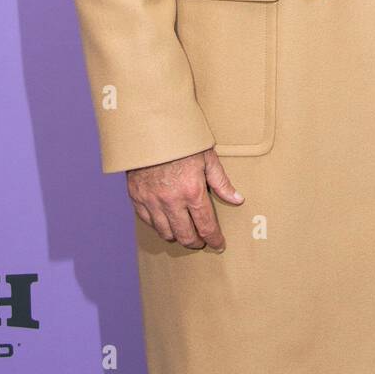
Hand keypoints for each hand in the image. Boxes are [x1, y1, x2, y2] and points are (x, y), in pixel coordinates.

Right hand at [126, 148, 243, 250]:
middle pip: (185, 235)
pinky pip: (148, 222)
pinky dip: (159, 226)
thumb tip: (238, 200)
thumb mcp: (208, 158)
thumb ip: (222, 182)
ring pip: (165, 232)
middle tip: (201, 242)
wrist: (150, 129)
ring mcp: (152, 201)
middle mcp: (171, 201)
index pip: (206, 226)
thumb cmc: (182, 142)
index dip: (214, 239)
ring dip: (177, 236)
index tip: (218, 244)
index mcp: (192, 191)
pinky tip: (166, 222)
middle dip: (196, 242)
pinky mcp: (137, 197)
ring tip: (184, 233)